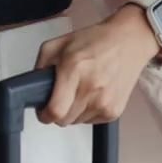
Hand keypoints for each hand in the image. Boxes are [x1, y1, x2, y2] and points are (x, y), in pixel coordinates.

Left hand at [32, 4, 161, 125]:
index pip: (55, 110)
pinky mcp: (115, 111)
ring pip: (77, 122)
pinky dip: (87, 112)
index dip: (44, 114)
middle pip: (64, 120)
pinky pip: (91, 121)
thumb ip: (40, 66)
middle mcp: (91, 89)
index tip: (42, 110)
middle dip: (57, 111)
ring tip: (79, 91)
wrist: (129, 42)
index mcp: (73, 70)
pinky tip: (93, 94)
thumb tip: (32, 88)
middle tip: (60, 96)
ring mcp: (105, 103)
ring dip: (73, 111)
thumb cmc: (93, 41)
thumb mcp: (57, 44)